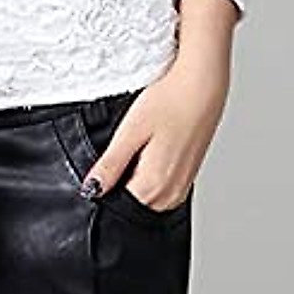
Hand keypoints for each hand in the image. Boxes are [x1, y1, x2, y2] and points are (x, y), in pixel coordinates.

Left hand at [79, 54, 229, 212]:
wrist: (203, 86)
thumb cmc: (169, 102)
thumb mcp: (130, 132)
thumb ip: (110, 166)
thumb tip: (91, 190)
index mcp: (153, 186)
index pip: (115, 206)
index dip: (104, 188)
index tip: (105, 165)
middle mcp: (170, 194)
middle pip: (130, 204)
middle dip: (119, 185)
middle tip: (124, 150)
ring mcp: (181, 188)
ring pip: (145, 198)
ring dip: (134, 179)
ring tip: (140, 147)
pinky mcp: (186, 178)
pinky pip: (159, 189)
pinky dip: (148, 176)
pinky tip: (149, 149)